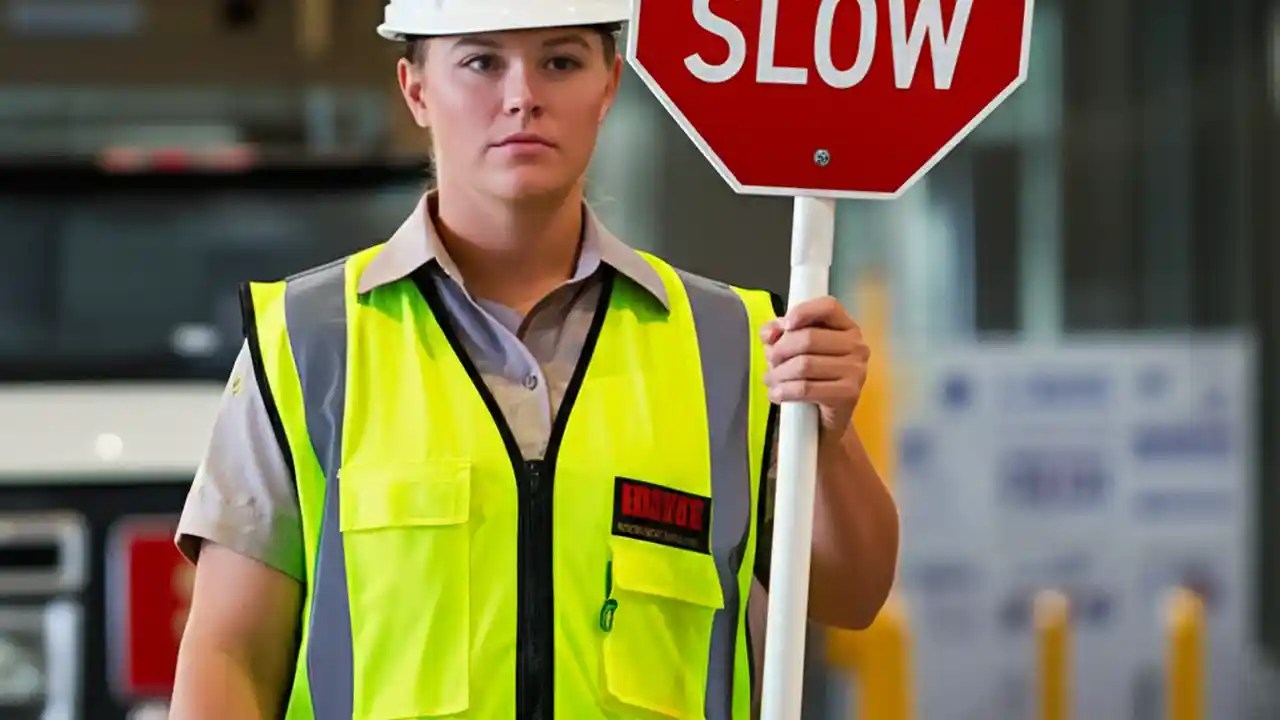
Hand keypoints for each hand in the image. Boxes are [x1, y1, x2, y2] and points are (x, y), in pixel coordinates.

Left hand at [761, 296, 869, 437]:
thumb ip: (779, 334)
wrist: (825, 420)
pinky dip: (784, 391)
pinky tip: (776, 394)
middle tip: (770, 363)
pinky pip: (806, 388)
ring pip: (804, 364)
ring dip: (779, 373)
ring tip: (771, 380)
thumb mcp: (792, 350)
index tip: (784, 326)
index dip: (803, 312)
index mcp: (846, 327)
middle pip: (808, 338)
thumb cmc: (810, 377)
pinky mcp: (848, 394)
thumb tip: (770, 332)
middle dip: (780, 350)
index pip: (829, 306)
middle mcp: (857, 346)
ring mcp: (856, 370)